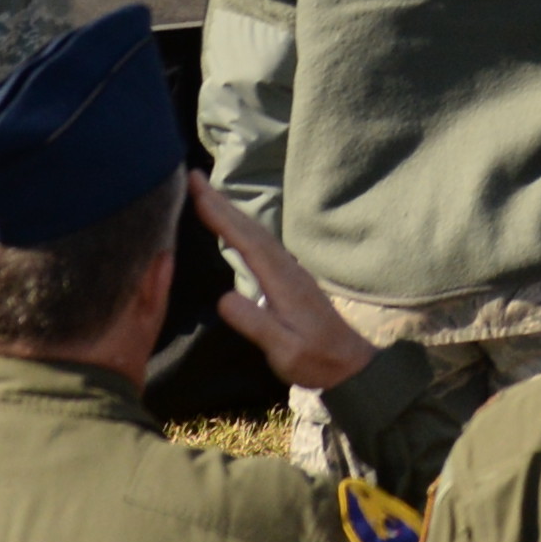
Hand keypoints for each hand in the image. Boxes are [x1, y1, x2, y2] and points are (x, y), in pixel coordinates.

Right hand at [192, 181, 380, 389]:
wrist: (348, 364)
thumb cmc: (316, 360)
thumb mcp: (285, 351)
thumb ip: (257, 324)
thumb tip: (224, 298)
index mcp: (283, 281)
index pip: (247, 241)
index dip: (221, 215)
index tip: (198, 191)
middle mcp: (286, 268)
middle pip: (250, 228)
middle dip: (220, 202)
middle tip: (192, 177)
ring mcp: (289, 270)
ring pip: (256, 232)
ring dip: (230, 210)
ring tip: (205, 192)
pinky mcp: (289, 277)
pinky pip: (260, 243)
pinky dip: (242, 227)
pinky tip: (233, 226)